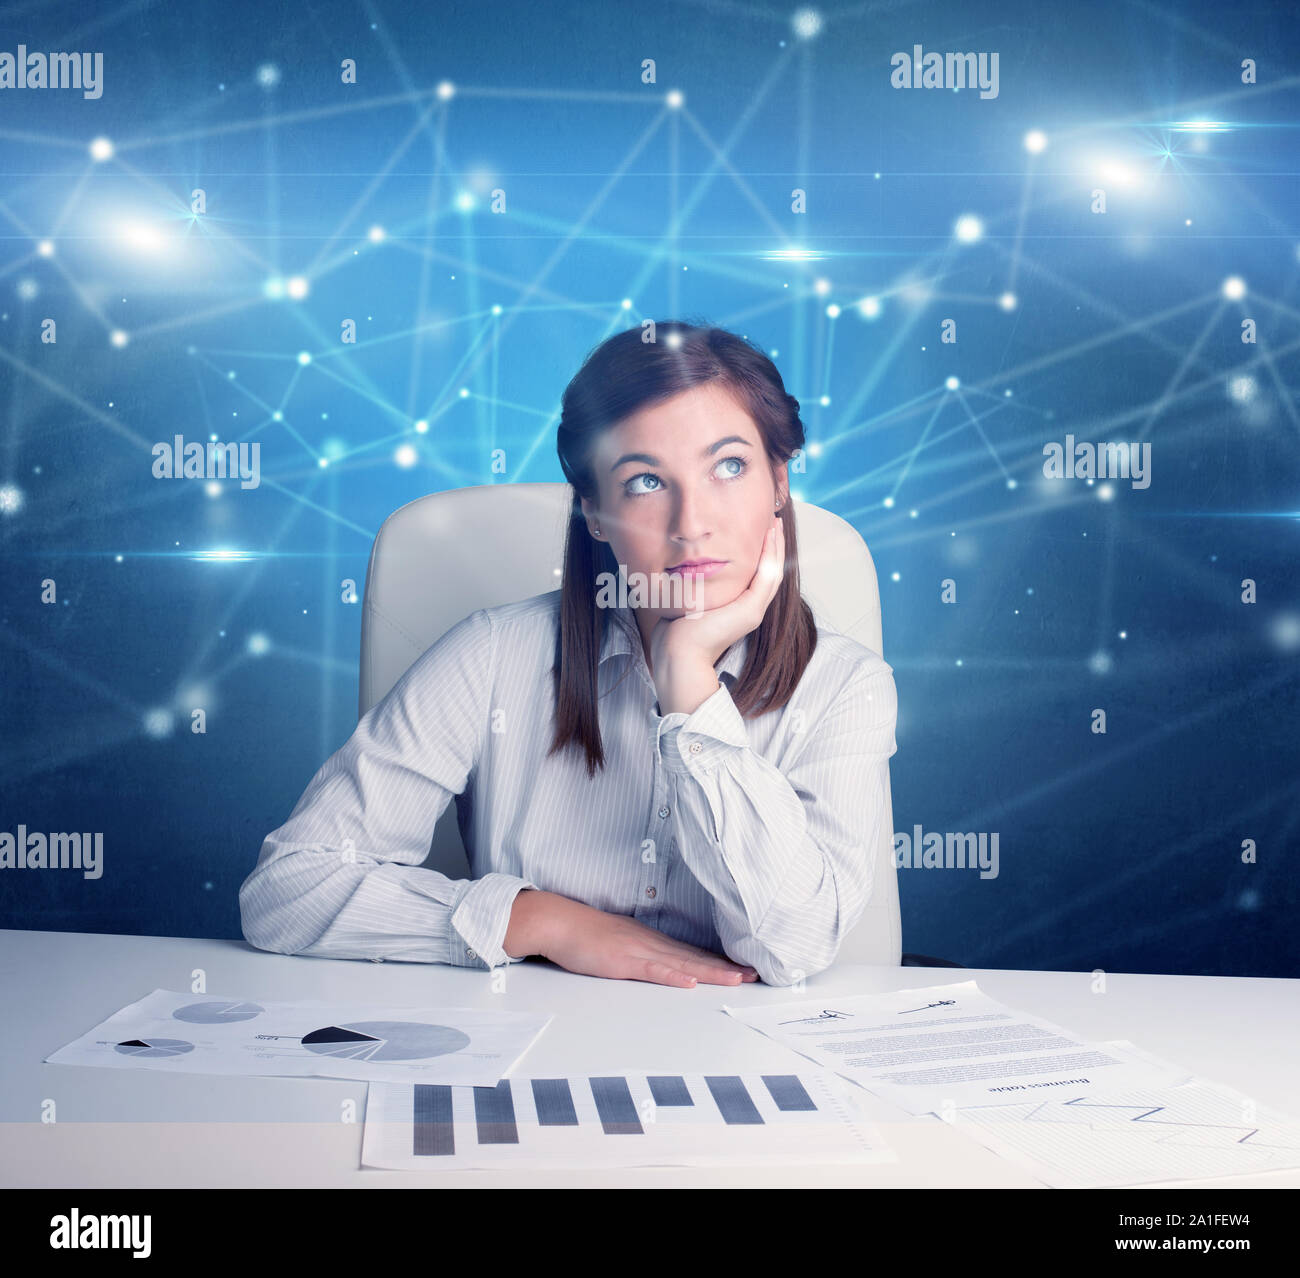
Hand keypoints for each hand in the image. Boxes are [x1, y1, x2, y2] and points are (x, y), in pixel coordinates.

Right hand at [506, 889, 759, 986]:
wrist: (559, 921)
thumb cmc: (584, 933)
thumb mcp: (619, 940)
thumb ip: (640, 950)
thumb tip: (659, 960)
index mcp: (651, 940)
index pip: (692, 953)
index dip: (719, 961)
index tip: (743, 968)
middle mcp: (651, 943)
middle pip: (695, 957)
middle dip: (726, 968)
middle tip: (755, 974)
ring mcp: (638, 950)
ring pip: (682, 963)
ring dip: (711, 972)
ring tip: (737, 979)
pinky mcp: (622, 961)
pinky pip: (652, 970)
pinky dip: (672, 976)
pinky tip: (689, 982)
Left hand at [649, 516, 784, 676]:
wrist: (678, 653)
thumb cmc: (676, 632)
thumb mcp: (688, 599)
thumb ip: (693, 584)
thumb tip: (683, 566)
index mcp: (738, 608)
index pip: (757, 575)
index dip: (762, 552)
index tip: (760, 529)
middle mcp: (750, 609)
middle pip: (770, 571)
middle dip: (774, 545)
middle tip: (774, 520)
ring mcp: (753, 611)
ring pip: (774, 571)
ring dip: (776, 546)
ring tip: (776, 523)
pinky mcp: (751, 610)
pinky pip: (768, 576)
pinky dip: (771, 555)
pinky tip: (770, 536)